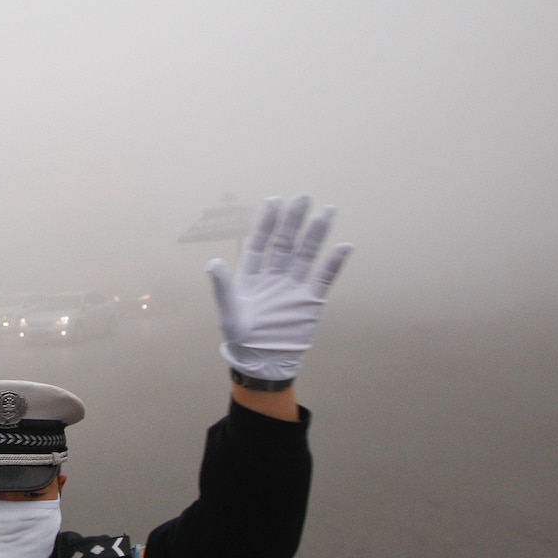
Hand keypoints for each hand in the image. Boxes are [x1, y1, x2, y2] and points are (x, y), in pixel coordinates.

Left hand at [205, 195, 353, 381]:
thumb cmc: (240, 337)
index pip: (261, 243)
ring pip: (306, 255)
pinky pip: (324, 278)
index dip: (267, 222)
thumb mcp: (228, 311)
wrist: (262, 361)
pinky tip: (344, 246)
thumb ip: (222, 286)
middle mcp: (274, 276)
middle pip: (286, 243)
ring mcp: (293, 287)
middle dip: (294, 220)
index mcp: (252, 275)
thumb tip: (213, 261)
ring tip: (327, 210)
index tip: (274, 200)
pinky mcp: (310, 302)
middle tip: (303, 196)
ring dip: (316, 234)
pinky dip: (334, 263)